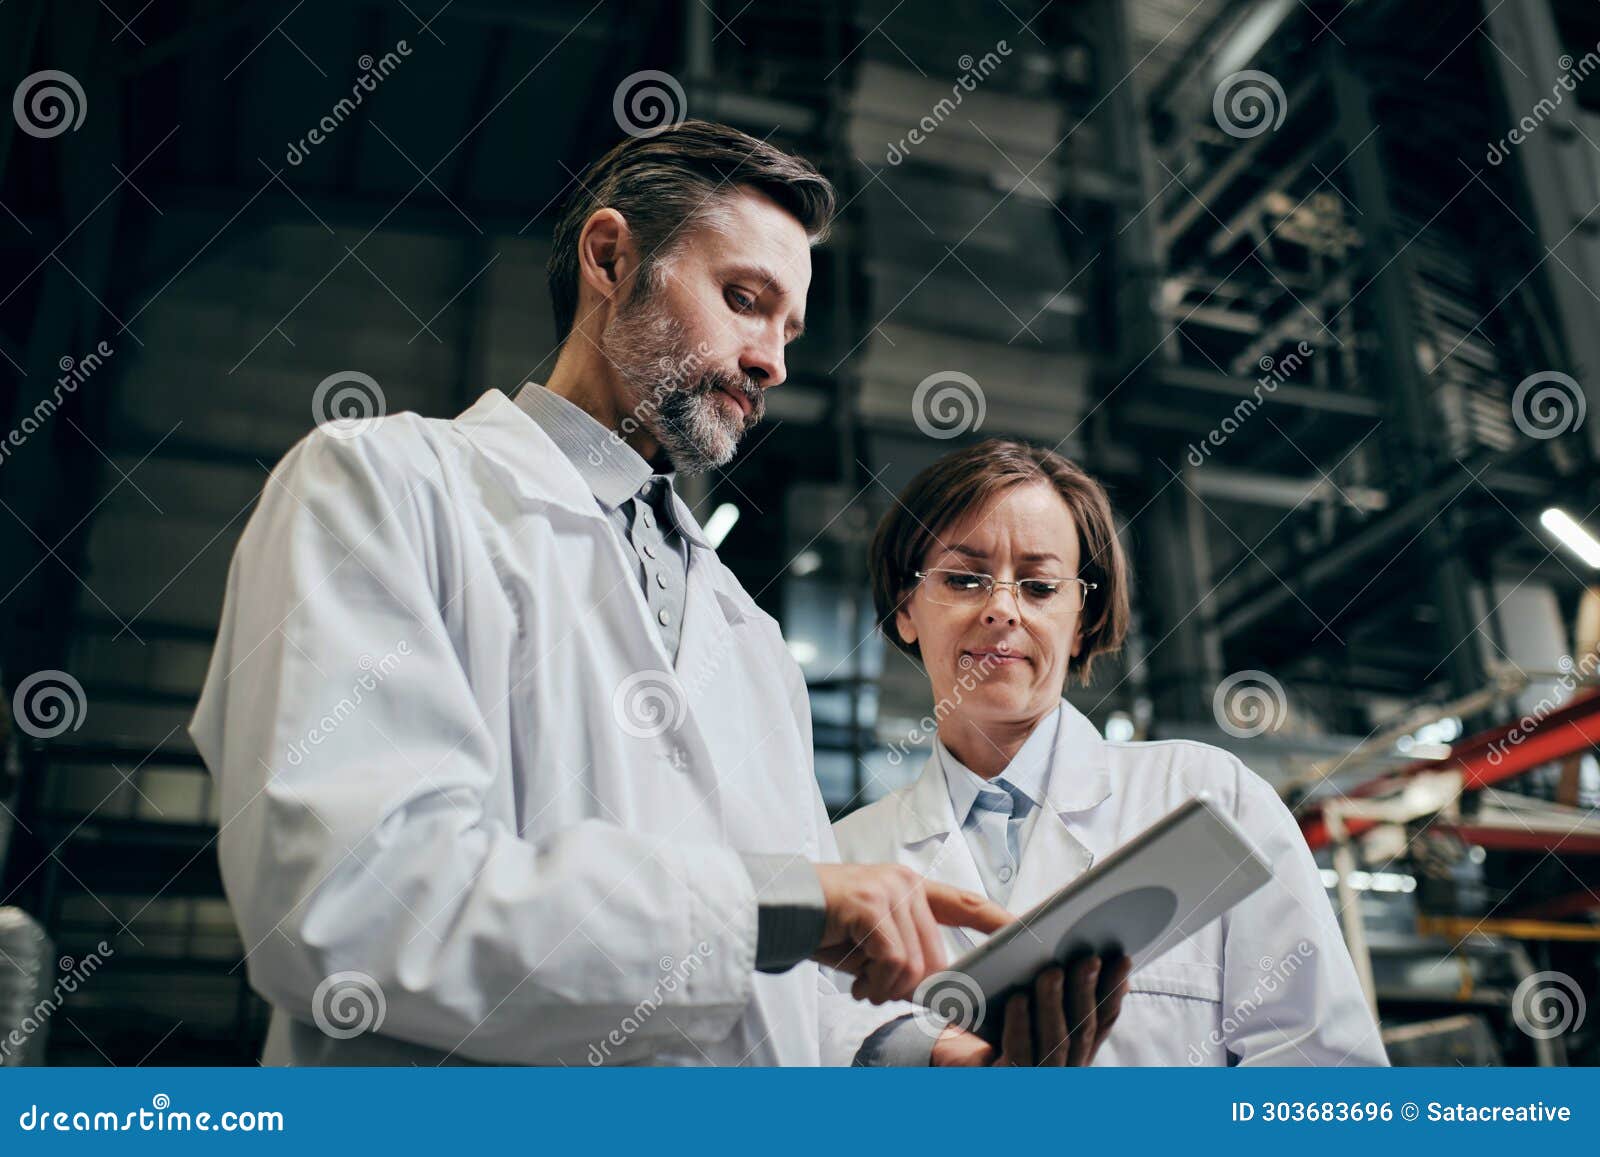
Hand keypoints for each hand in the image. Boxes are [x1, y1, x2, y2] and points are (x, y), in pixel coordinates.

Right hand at [811, 863, 1011, 1003]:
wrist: (782, 909)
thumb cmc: (827, 927)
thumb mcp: (874, 939)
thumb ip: (907, 952)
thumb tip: (933, 988)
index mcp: (912, 888)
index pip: (967, 904)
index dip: (1000, 920)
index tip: (1030, 933)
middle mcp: (905, 884)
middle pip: (937, 955)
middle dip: (911, 987)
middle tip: (878, 992)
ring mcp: (888, 891)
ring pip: (914, 963)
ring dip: (887, 988)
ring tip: (864, 987)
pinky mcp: (869, 905)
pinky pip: (892, 961)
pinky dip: (875, 983)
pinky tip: (858, 986)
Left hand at [931, 954, 1130, 1065]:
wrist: (946, 1055)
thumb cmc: (990, 1023)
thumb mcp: (1029, 1001)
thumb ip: (1057, 987)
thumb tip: (1085, 955)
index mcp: (1072, 1049)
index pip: (1101, 1020)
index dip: (1113, 990)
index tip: (1121, 959)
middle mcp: (1061, 1068)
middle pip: (1082, 1031)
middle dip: (1086, 992)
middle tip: (1087, 958)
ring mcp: (1036, 1079)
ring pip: (1056, 1043)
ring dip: (1055, 1004)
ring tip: (1051, 972)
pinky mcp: (1005, 1081)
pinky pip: (1017, 1053)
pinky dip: (1020, 1024)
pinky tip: (1017, 999)